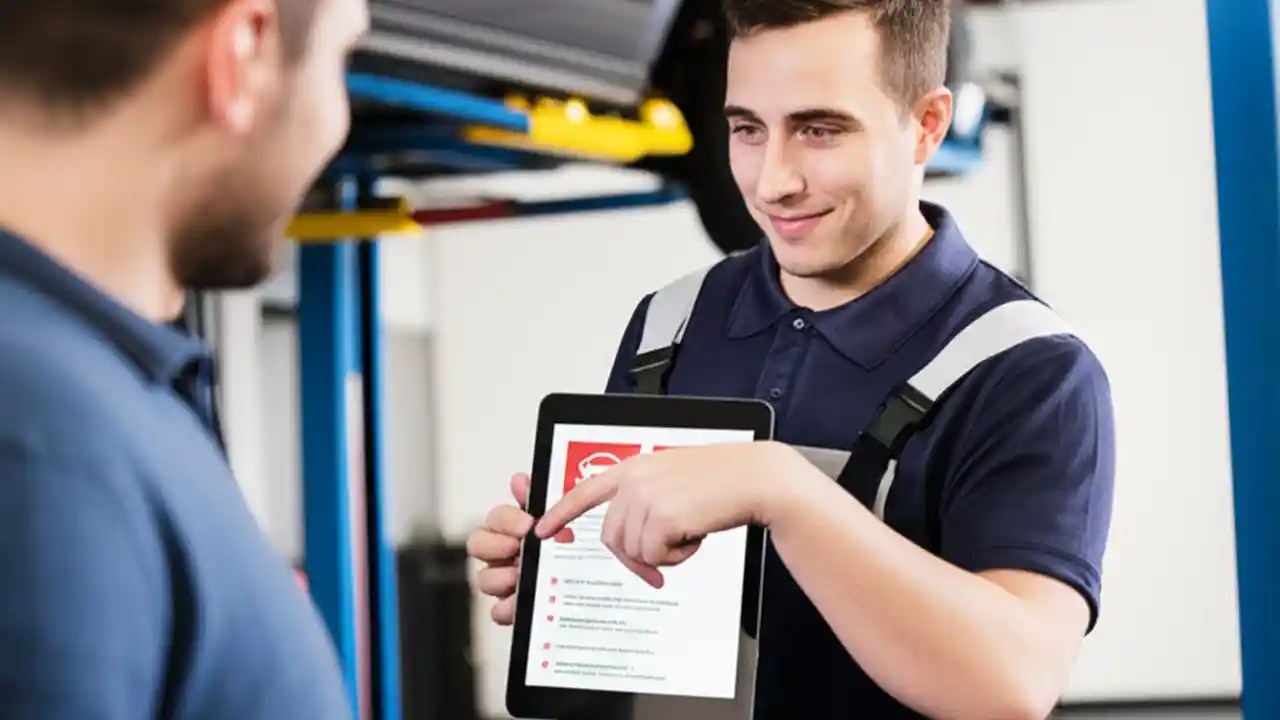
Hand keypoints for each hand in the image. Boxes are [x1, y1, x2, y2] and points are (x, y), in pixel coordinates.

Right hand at [465, 472, 572, 624]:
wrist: (593, 584)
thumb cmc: (567, 546)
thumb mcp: (557, 518)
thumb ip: (537, 499)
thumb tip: (519, 480)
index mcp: (512, 529)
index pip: (495, 517)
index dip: (506, 519)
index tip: (526, 524)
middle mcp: (502, 554)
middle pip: (477, 544)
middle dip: (495, 545)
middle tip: (517, 548)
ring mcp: (503, 582)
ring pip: (483, 578)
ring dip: (500, 577)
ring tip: (520, 576)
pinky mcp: (511, 609)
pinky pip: (496, 611)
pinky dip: (506, 608)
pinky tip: (520, 604)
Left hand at [533, 441, 802, 587]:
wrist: (755, 479)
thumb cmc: (722, 482)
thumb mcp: (675, 482)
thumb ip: (646, 502)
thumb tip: (633, 543)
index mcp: (636, 467)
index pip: (586, 490)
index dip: (561, 512)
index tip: (542, 529)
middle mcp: (635, 479)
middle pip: (612, 537)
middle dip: (635, 557)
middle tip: (662, 562)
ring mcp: (646, 496)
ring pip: (634, 550)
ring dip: (663, 553)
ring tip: (689, 532)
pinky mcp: (663, 516)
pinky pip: (656, 556)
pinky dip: (678, 556)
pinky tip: (696, 534)